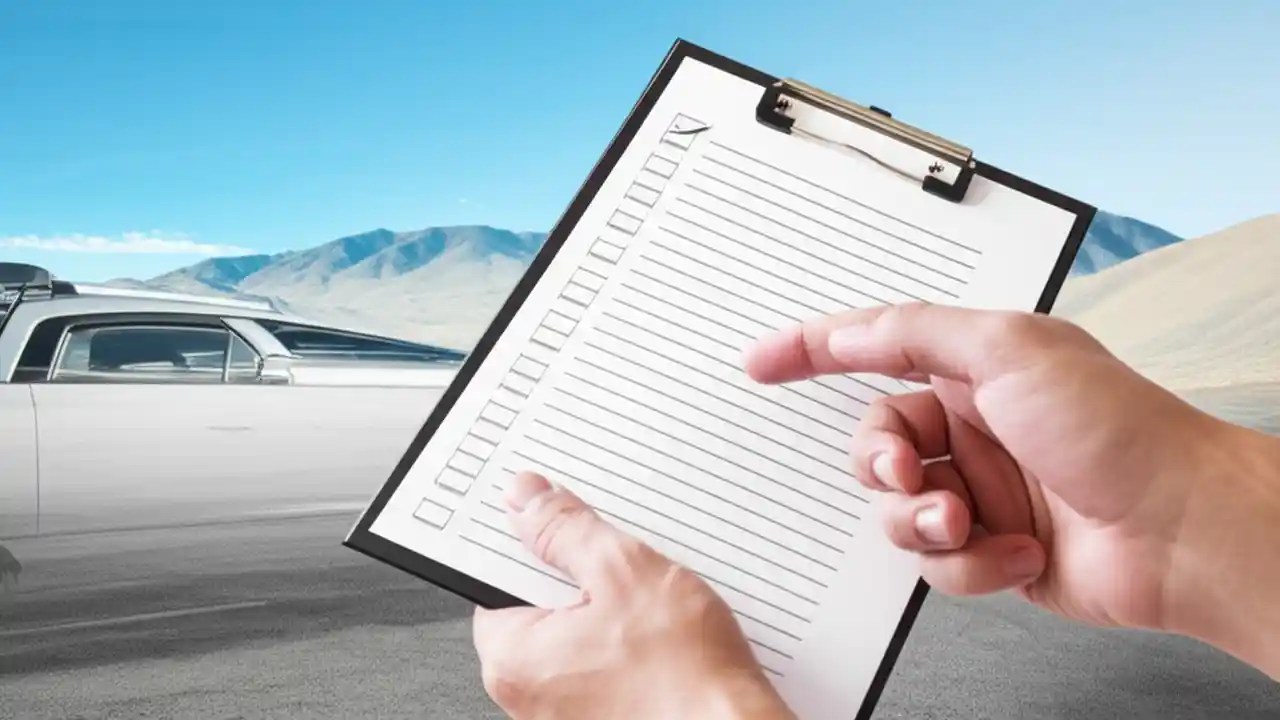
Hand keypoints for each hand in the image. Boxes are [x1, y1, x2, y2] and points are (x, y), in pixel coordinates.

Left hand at [472, 471, 794, 719]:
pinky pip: (604, 663)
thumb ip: (564, 529)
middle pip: (541, 606)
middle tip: (620, 563)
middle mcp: (529, 696)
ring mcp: (567, 713)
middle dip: (580, 575)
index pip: (496, 579)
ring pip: (579, 633)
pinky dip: (628, 642)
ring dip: (610, 608)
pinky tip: (663, 634)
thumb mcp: (622, 571)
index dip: (532, 542)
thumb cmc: (684, 676)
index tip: (559, 521)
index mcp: (513, 660)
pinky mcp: (606, 717)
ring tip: (652, 603)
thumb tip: (529, 501)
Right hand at [744, 302, 1279, 677]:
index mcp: (974, 367)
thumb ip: (916, 331)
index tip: (761, 363)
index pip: (873, 348)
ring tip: (968, 523)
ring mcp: (981, 491)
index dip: (811, 352)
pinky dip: (972, 563)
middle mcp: (972, 427)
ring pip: (896, 512)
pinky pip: (937, 565)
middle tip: (910, 476)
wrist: (1180, 530)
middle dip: (882, 468)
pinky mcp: (991, 551)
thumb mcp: (1008, 349)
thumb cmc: (1115, 427)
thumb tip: (849, 328)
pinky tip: (1020, 551)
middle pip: (874, 445)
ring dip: (924, 523)